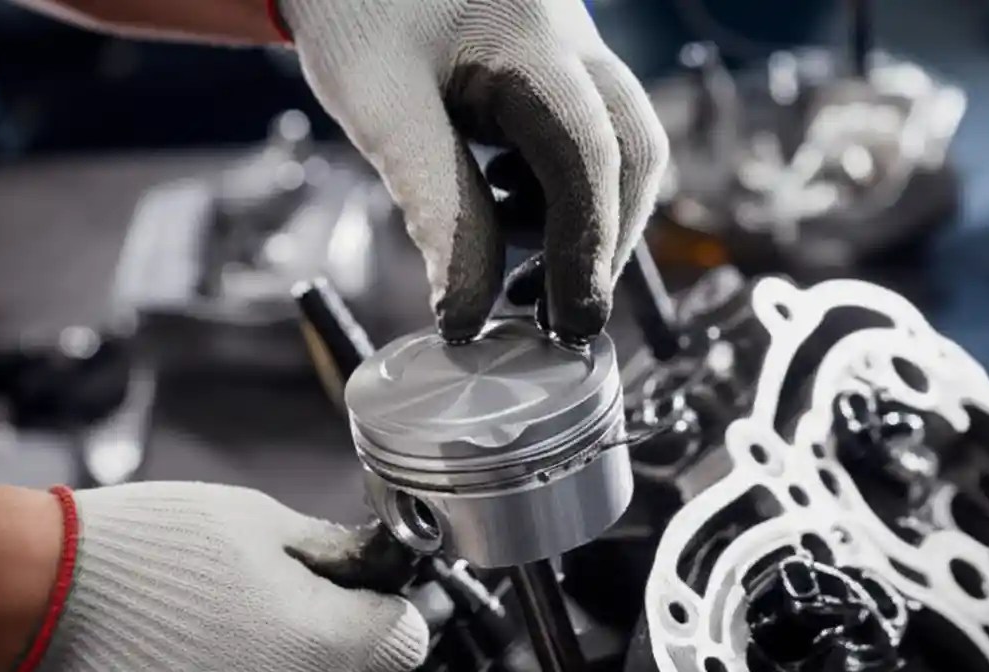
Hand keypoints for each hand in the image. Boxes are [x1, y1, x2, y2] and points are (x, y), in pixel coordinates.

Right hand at [16, 482, 427, 671]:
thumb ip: (329, 549)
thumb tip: (366, 563)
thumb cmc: (150, 549)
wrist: (49, 597)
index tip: (365, 590)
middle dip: (370, 657)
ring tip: (274, 641)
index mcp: (326, 641)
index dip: (387, 604)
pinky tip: (227, 667)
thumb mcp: (258, 520)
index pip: (404, 636)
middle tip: (332, 618)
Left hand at [278, 0, 668, 343]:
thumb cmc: (354, 12)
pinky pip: (590, 138)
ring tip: (514, 270)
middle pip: (634, 152)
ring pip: (619, 149)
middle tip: (558, 318)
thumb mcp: (381, 109)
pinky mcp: (563, 65)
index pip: (586, 152)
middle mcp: (575, 38)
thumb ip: (436, 210)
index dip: (586, 248)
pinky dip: (560, 193)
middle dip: (603, 245)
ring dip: (582, 223)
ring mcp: (577, 47)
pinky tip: (503, 208)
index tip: (568, 323)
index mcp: (527, 38)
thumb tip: (469, 317)